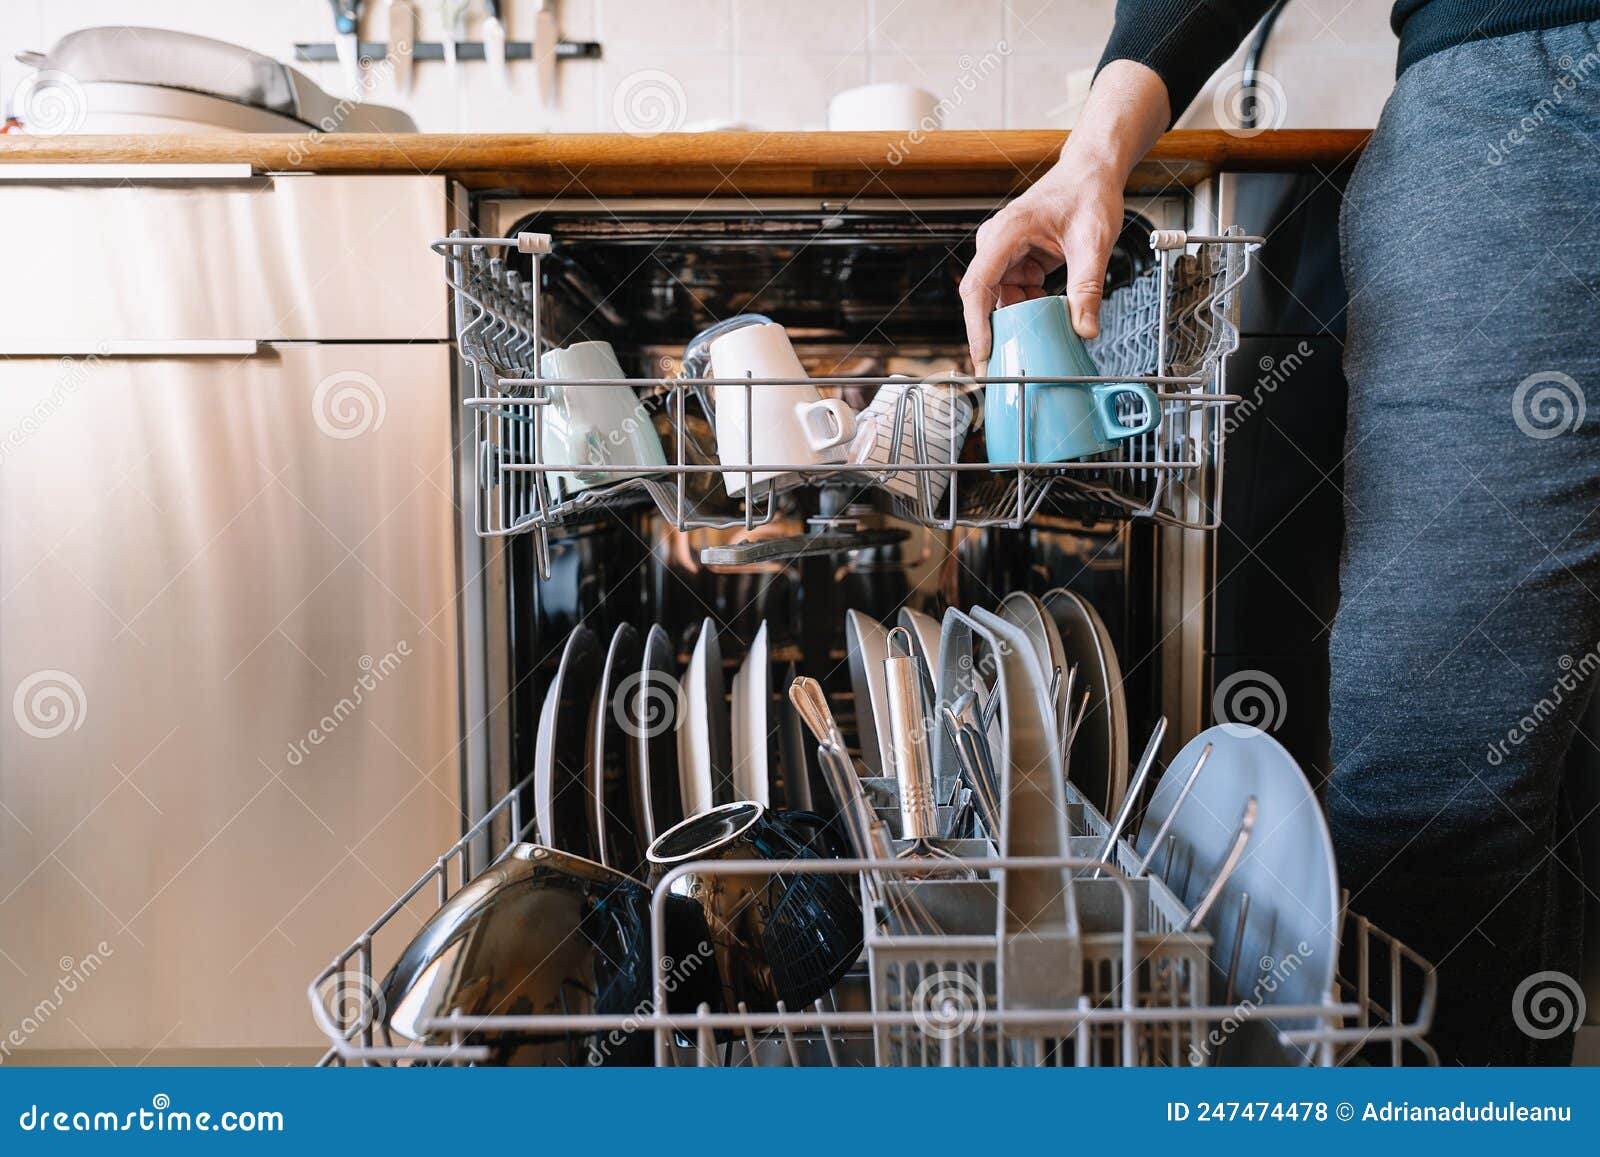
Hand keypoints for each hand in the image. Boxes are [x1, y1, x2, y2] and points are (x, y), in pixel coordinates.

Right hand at [958, 60, 1171, 366]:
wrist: (1092, 171)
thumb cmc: (1089, 193)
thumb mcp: (1094, 242)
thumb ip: (1088, 287)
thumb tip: (1085, 329)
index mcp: (1006, 233)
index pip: (978, 286)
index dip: (977, 325)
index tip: (982, 355)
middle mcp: (996, 243)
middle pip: (982, 298)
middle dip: (990, 333)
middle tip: (998, 370)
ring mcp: (1003, 252)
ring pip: (998, 299)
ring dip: (1016, 321)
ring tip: (1033, 343)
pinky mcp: (1014, 260)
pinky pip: (1013, 294)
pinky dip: (1028, 309)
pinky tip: (1047, 315)